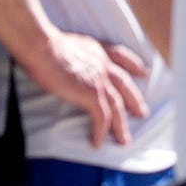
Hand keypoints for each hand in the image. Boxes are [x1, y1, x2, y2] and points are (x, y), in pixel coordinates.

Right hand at [24, 28, 147, 144]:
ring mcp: (99, 80)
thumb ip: (73, 53)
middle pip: (125, 85)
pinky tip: (96, 143)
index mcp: (97, 50)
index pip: (121, 56)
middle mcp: (102, 64)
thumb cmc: (43, 43)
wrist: (41, 45)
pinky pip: (101, 118)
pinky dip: (100, 132)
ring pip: (117, 107)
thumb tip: (62, 60)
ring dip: (121, 126)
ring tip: (124, 139)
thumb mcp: (65, 42)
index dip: (134, 65)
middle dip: (135, 99)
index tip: (144, 72)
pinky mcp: (91, 94)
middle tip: (142, 113)